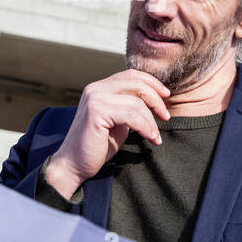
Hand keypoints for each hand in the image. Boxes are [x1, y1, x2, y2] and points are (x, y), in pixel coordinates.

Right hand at [44, 70, 169, 198]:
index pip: (131, 75)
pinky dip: (145, 127)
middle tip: (166, 117)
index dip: (152, 83)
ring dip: (151, 121)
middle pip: (136, 83)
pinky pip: (131, 115)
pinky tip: (150, 138)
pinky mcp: (96, 112)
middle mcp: (95, 89)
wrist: (74, 165)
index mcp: (100, 88)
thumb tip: (153, 101)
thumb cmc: (97, 146)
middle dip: (156, 99)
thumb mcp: (117, 121)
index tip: (166, 97)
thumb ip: (129, 107)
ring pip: (136, 102)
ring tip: (155, 136)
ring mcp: (94, 99)